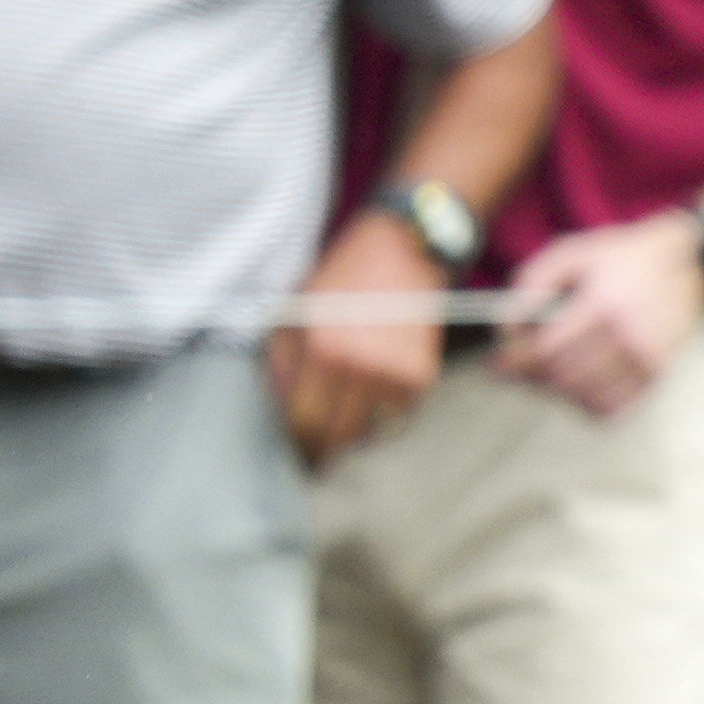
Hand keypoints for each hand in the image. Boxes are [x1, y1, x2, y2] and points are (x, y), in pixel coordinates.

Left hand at [267, 213, 450, 461]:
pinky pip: (396, 416)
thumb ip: (281, 363)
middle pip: (339, 437)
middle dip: (324, 447)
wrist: (403, 251)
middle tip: (315, 451)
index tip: (296, 452)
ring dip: (354, 430)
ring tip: (343, 414)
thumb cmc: (341, 279)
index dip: (298, 443)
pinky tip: (373, 389)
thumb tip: (280, 411)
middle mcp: (361, 364)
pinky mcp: (422, 375)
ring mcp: (396, 372)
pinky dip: (382, 412)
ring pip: (370, 432)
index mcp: (322, 348)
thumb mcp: (294, 312)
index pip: (304, 422)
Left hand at [495, 214, 703, 420]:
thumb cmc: (621, 258)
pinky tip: (577, 385)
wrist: (683, 263)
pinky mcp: (658, 374)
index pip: (546, 351)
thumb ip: (530, 284)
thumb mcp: (569, 252)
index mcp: (605, 304)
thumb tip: (507, 328)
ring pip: (584, 399)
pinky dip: (586, 405)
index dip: (513, 361)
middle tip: (515, 368)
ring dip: (556, 391)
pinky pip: (612, 410)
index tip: (496, 365)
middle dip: (529, 377)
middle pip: (562, 379)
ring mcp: (648, 360)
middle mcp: (631, 337)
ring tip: (546, 373)